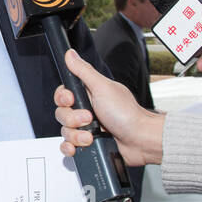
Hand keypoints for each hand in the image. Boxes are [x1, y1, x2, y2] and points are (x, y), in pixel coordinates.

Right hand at [55, 49, 163, 164]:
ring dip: (76, 135)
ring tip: (91, 136)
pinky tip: (82, 146)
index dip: (63, 98)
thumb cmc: (127, 114)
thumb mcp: (103, 88)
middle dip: (72, 119)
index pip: (63, 94)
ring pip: (65, 131)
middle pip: (62, 114)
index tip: (71, 100)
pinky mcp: (87, 144)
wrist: (139, 141)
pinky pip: (68, 146)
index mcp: (89, 94)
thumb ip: (83, 71)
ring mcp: (87, 128)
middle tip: (89, 118)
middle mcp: (87, 110)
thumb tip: (70, 54)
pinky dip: (72, 147)